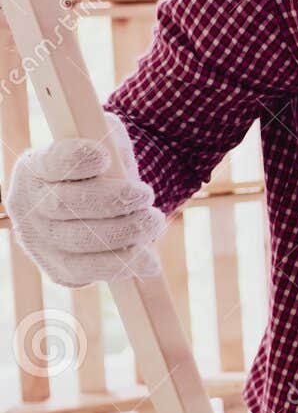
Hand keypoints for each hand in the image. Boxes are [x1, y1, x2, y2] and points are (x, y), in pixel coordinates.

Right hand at [5, 111, 164, 287]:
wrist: (102, 202)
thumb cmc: (105, 167)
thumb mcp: (107, 141)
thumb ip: (110, 141)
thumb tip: (114, 160)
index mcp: (36, 167)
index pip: (51, 163)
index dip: (76, 160)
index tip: (104, 157)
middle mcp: (29, 205)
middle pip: (64, 205)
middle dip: (112, 201)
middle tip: (145, 194)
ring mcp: (41, 240)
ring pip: (78, 241)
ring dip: (125, 232)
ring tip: (153, 221)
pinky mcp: (60, 268)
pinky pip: (89, 271)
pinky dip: (123, 264)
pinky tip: (148, 259)